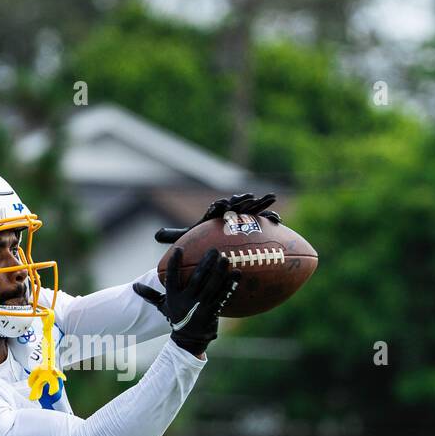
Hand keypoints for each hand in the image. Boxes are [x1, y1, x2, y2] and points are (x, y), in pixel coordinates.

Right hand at [132, 248, 240, 356]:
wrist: (189, 339)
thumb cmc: (176, 317)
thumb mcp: (163, 306)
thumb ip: (150, 295)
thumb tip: (134, 287)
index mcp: (173, 297)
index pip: (172, 277)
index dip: (174, 263)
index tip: (179, 249)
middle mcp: (186, 301)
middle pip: (197, 278)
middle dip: (205, 263)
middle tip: (213, 250)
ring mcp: (200, 307)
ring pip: (212, 286)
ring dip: (219, 271)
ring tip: (226, 258)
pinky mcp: (212, 312)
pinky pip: (223, 295)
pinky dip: (230, 284)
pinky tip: (237, 273)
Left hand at [153, 192, 281, 244]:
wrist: (213, 239)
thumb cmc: (201, 239)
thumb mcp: (187, 237)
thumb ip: (174, 235)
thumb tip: (155, 234)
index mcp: (214, 214)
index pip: (216, 208)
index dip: (220, 207)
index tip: (223, 205)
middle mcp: (229, 213)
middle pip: (237, 204)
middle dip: (243, 200)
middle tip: (250, 197)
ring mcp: (242, 216)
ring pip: (253, 208)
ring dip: (261, 202)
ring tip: (271, 197)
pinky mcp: (253, 223)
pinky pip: (263, 220)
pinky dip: (270, 218)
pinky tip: (278, 220)